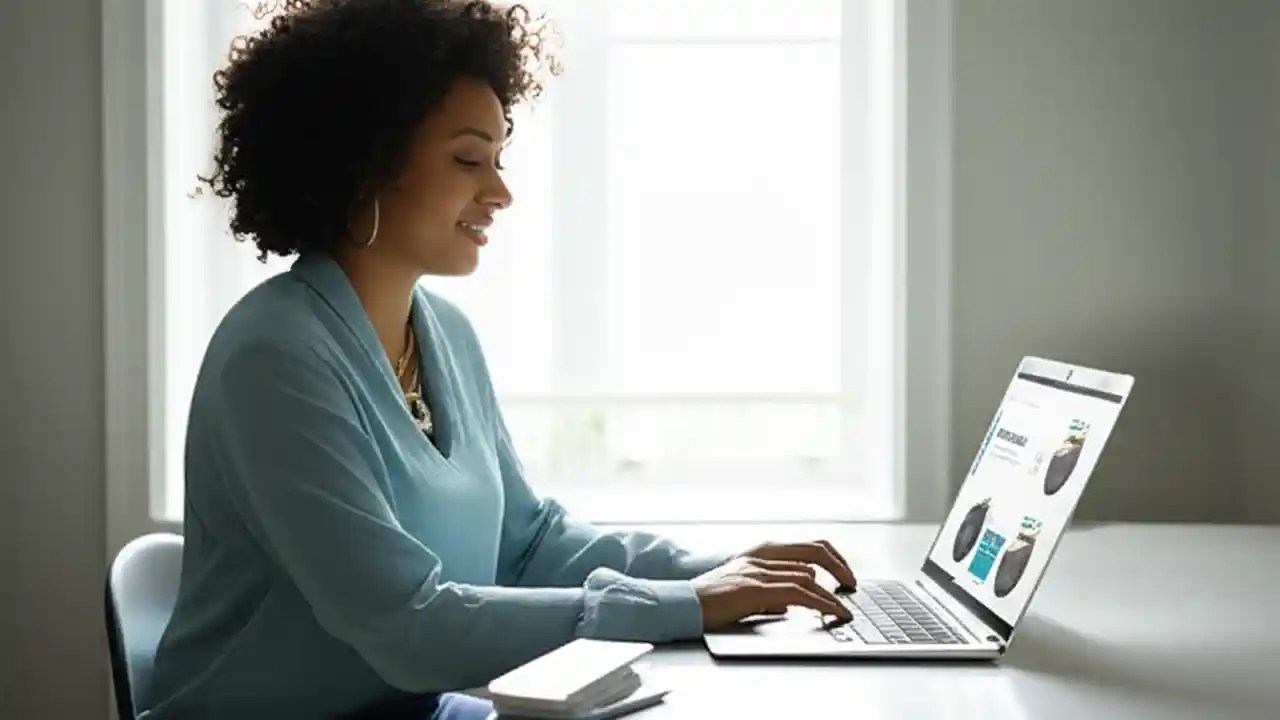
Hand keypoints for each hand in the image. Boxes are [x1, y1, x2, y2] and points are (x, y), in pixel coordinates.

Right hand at [691, 556, 853, 630]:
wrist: (681, 605)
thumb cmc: (709, 600)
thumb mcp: (744, 589)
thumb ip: (769, 590)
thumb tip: (791, 601)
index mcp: (760, 551)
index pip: (807, 545)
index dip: (832, 557)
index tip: (844, 575)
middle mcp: (761, 555)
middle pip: (814, 550)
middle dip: (840, 567)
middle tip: (853, 586)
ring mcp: (758, 570)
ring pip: (809, 576)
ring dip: (833, 594)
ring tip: (846, 609)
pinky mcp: (755, 588)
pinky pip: (799, 592)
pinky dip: (822, 603)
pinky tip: (833, 612)